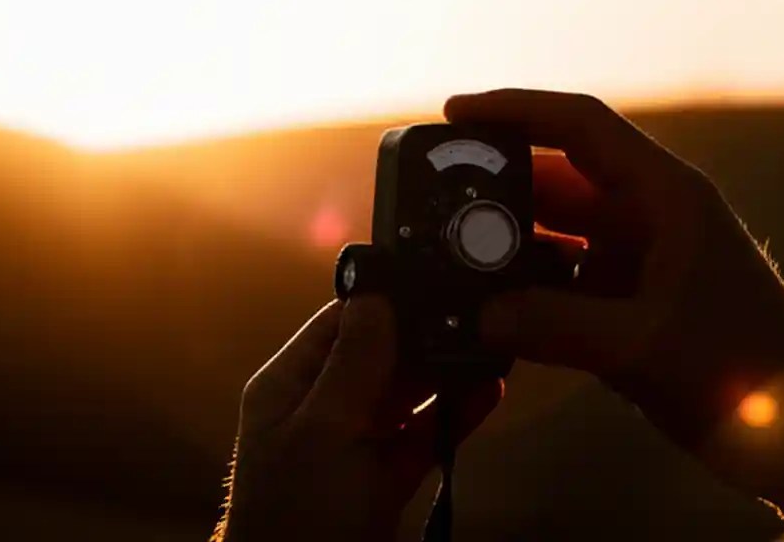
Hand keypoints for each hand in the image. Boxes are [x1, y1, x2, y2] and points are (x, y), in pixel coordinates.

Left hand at [217, 296, 501, 541]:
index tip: (435, 276)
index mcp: (291, 385)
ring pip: (406, 393)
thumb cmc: (300, 509)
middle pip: (379, 354)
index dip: (385, 300)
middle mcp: (322, 406)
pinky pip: (423, 433)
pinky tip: (488, 392)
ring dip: (445, 372)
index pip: (341, 323)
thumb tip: (378, 294)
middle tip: (478, 311)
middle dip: (424, 335)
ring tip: (492, 346)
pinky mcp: (386, 477)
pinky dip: (454, 413)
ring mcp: (356, 443)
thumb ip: (355, 362)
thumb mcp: (324, 429)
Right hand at [445, 89, 783, 446]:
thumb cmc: (749, 374)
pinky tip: (488, 312)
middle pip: (558, 179)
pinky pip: (565, 283)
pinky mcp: (635, 306)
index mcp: (666, 197)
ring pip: (557, 234)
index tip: (455, 113)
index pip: (579, 126)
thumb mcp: (642, 347)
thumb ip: (554, 327)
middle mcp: (651, 218)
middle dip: (496, 187)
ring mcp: (642, 262)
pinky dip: (527, 292)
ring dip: (508, 245)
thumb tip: (481, 314)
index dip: (515, 110)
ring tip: (449, 260)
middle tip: (433, 203)